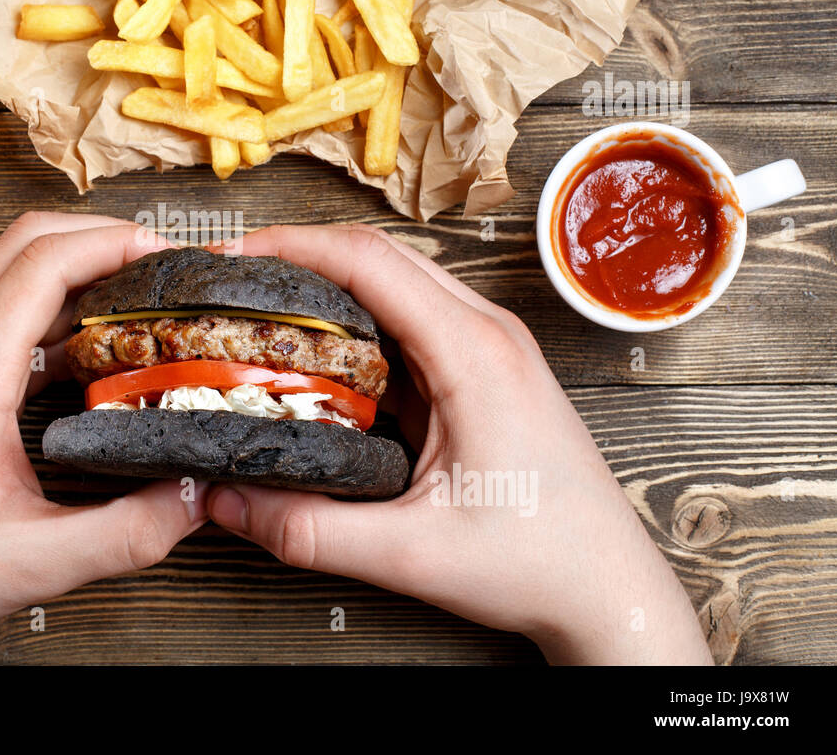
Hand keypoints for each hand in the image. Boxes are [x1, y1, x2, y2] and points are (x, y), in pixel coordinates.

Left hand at [0, 212, 207, 663]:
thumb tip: (198, 492)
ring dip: (73, 265)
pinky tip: (88, 350)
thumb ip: (129, 531)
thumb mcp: (38, 562)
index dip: (115, 243)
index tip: (168, 254)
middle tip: (158, 262)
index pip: (46, 262)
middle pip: (25, 241)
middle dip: (99, 235)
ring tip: (133, 296)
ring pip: (8, 268)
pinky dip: (50, 304)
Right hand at [206, 224, 711, 664]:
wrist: (609, 589)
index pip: (368, 261)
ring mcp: (491, 348)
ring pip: (397, 284)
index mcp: (475, 354)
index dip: (290, 246)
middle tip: (233, 280)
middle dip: (299, 255)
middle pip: (379, 255)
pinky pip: (411, 323)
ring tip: (264, 311)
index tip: (232, 256)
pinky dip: (358, 325)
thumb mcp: (410, 554)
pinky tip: (320, 357)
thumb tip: (227, 499)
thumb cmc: (541, 562)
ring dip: (330, 286)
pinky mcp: (486, 371)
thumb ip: (308, 529)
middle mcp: (487, 333)